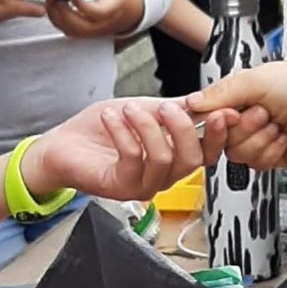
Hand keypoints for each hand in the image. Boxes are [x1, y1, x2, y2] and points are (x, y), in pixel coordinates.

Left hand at [22, 98, 227, 204]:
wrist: (63, 144)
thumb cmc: (100, 130)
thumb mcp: (146, 109)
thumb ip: (176, 108)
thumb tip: (207, 100)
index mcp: (175, 157)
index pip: (210, 152)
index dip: (220, 134)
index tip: (223, 112)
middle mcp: (163, 175)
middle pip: (192, 159)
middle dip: (183, 128)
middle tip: (165, 107)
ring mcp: (143, 184)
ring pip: (164, 158)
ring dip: (147, 127)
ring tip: (129, 109)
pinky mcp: (120, 187)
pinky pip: (133, 159)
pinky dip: (124, 133)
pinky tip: (112, 118)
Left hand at [46, 0, 144, 40]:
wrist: (121, 12)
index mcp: (110, 11)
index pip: (95, 13)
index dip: (82, 6)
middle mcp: (99, 25)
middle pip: (78, 26)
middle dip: (62, 12)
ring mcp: (88, 31)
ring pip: (68, 29)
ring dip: (56, 14)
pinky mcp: (79, 33)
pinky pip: (64, 29)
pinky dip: (55, 17)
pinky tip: (51, 3)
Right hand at [189, 61, 286, 169]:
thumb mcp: (253, 80)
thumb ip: (219, 93)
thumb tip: (191, 103)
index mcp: (240, 97)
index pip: (211, 117)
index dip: (215, 121)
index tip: (225, 115)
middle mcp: (248, 118)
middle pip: (222, 139)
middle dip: (244, 127)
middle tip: (262, 112)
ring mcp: (261, 139)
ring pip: (238, 154)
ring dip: (259, 138)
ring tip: (276, 122)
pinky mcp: (274, 157)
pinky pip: (258, 163)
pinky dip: (272, 149)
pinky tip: (284, 136)